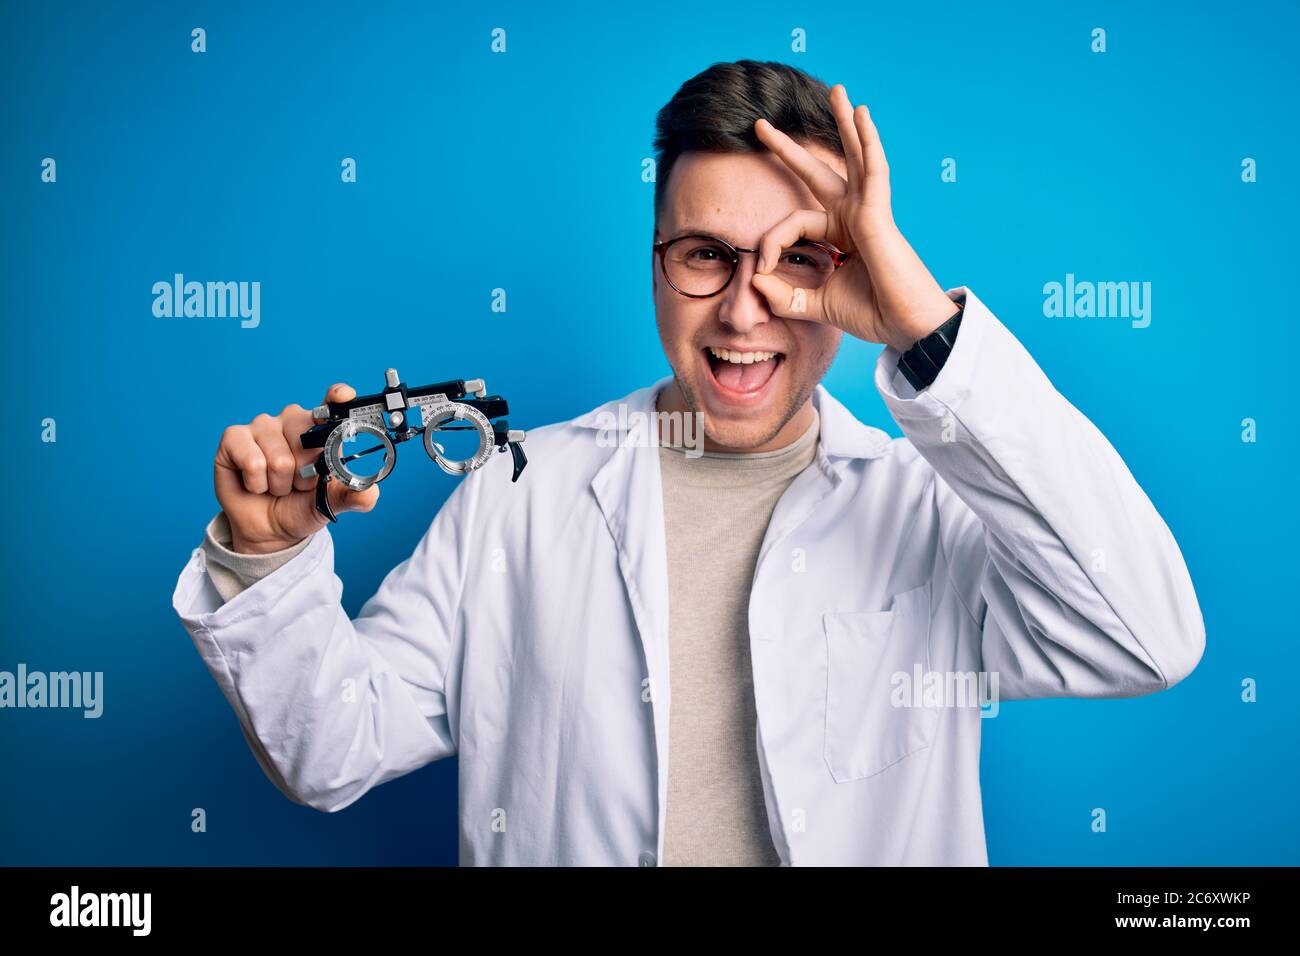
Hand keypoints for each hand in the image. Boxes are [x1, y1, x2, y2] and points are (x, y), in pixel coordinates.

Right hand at [214, 383, 379, 553]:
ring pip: (279, 458)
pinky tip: (255, 482)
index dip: (337, 397)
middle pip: (305, 438)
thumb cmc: (299, 507)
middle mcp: (292, 420)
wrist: (268, 529)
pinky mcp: (234, 437)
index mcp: (319, 429)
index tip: (345, 396)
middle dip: (305, 472)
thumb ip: (350, 496)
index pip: (330, 404)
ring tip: (278, 485)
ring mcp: (262, 426)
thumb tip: (371, 494)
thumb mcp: (329, 503)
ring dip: (280, 483)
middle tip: (299, 482)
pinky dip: (257, 482)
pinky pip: (253, 461)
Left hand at [750, 84, 959, 352]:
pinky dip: (868, 140)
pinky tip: (863, 114)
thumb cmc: (872, 313)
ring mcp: (868, 211)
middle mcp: (852, 217)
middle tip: (761, 126)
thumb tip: (754, 282)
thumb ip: (785, 296)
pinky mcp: (879, 213)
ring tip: (837, 91)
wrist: (905, 326)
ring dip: (844, 124)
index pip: (792, 224)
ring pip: (854, 157)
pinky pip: (874, 169)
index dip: (769, 244)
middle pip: (817, 174)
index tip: (759, 271)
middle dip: (789, 149)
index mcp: (839, 235)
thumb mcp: (816, 305)